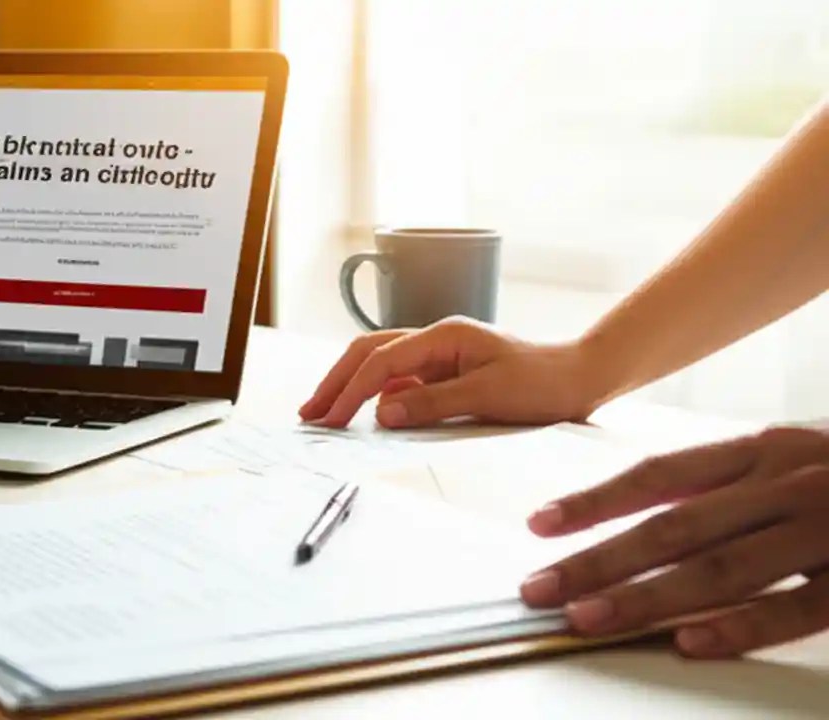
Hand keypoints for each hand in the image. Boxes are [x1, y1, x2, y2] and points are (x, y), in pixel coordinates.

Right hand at [298, 317, 599, 428]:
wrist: (582, 378)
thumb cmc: (544, 384)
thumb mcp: (489, 397)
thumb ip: (433, 404)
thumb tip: (381, 412)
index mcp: (443, 336)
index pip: (381, 362)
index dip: (350, 391)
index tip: (329, 420)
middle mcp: (436, 340)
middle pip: (369, 353)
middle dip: (336, 382)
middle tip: (309, 414)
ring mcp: (440, 355)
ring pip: (381, 364)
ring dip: (351, 387)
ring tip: (325, 413)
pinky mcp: (447, 373)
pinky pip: (401, 380)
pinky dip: (376, 396)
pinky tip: (366, 415)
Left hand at [519, 424, 828, 657]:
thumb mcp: (789, 460)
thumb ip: (720, 482)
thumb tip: (637, 503)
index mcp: (761, 450)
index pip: (658, 475)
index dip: (594, 500)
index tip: (538, 525)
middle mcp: (786, 482)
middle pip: (673, 525)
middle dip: (597, 559)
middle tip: (540, 590)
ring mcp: (827, 529)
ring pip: (721, 568)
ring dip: (647, 596)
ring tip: (590, 619)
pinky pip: (796, 607)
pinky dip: (740, 626)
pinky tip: (690, 642)